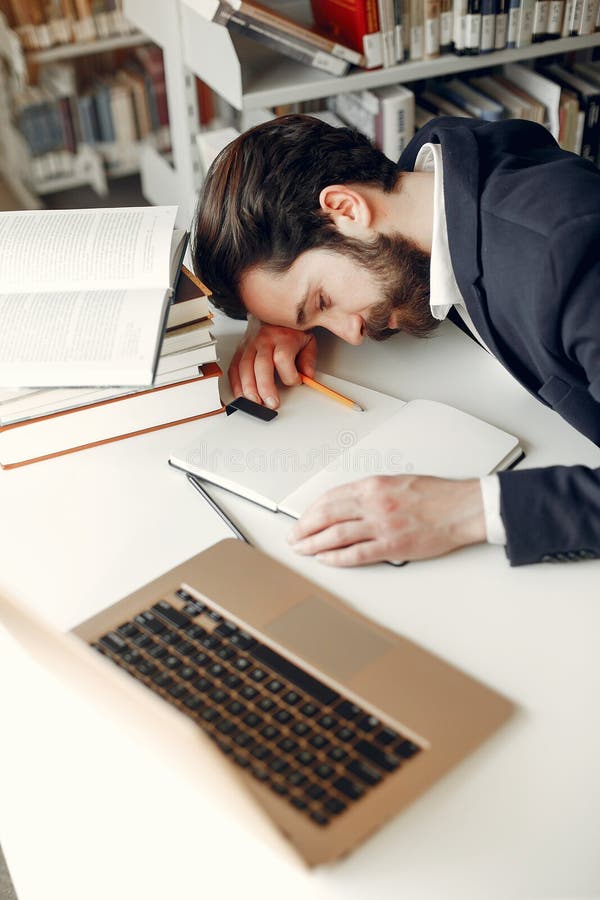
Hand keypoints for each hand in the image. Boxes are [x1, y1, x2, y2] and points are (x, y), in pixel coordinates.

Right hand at [228, 316, 317, 408]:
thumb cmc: (289, 329)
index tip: (297, 382)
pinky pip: (234, 368)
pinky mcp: (240, 350)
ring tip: (255, 402)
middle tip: (271, 403)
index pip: (283, 358)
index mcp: (283, 337)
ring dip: (248, 388)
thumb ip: (309, 358)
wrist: (271, 312)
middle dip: (265, 387)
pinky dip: (236, 384)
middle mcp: (264, 340)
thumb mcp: (307, 340)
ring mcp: (249, 345)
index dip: (290, 375)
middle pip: (261, 365)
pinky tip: (242, 395)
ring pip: (244, 368)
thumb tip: (307, 376)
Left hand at [288, 475, 486, 565]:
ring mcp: (382, 526)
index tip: (302, 519)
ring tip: (302, 550)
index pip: (330, 498)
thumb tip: (347, 504)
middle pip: (326, 516)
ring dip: (313, 544)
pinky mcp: (392, 546)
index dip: (310, 511)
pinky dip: (336, 558)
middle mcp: (374, 503)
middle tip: (293, 537)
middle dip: (304, 528)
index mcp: (373, 485)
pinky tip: (326, 560)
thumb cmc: (436, 495)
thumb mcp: (397, 482)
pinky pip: (356, 554)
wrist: (463, 508)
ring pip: (335, 536)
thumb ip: (371, 492)